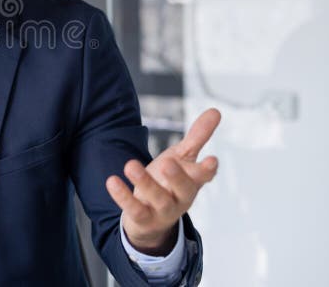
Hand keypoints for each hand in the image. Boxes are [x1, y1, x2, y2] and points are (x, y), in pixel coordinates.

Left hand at [105, 108, 220, 254]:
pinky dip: (123, 197)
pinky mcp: (143, 218)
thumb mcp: (182, 158)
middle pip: (183, 189)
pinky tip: (112, 181)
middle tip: (168, 162)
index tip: (212, 160)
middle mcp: (180, 197)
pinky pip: (134, 209)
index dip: (207, 170)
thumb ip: (197, 137)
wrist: (151, 218)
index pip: (203, 176)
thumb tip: (215, 111)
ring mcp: (162, 210)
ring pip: (157, 198)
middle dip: (177, 177)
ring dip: (145, 183)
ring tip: (131, 165)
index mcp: (192, 181)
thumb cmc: (169, 182)